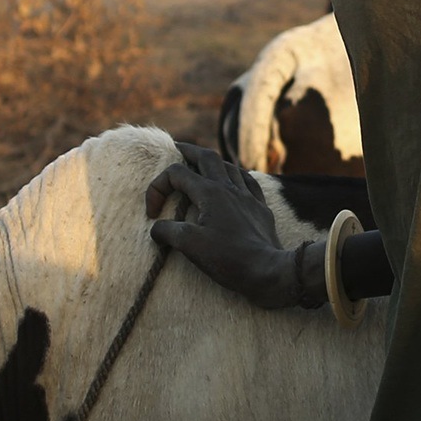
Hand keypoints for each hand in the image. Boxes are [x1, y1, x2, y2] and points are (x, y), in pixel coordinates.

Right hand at [145, 141, 316, 309]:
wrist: (267, 270)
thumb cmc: (228, 258)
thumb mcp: (189, 245)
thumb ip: (167, 231)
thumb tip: (157, 228)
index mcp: (210, 192)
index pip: (177, 174)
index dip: (158, 188)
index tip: (153, 214)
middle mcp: (229, 188)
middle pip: (207, 157)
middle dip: (188, 151)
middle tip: (177, 149)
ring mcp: (247, 196)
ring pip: (229, 166)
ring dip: (212, 163)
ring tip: (202, 165)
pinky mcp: (259, 208)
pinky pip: (248, 181)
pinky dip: (236, 176)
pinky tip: (234, 181)